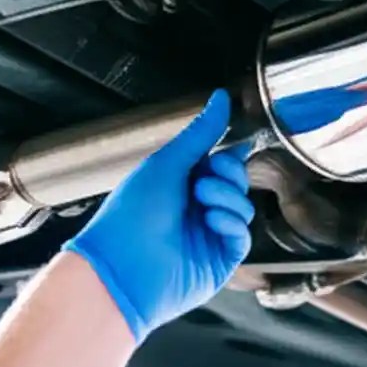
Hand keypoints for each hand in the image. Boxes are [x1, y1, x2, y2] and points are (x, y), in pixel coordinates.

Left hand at [64, 89, 254, 341]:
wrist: (122, 267)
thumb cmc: (131, 215)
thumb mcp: (167, 164)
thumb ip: (200, 133)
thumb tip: (221, 98)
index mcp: (180, 185)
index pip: (219, 164)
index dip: (230, 154)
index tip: (235, 143)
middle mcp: (197, 210)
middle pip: (237, 183)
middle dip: (229, 173)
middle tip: (210, 172)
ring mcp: (210, 236)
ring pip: (243, 207)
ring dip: (228, 197)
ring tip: (203, 199)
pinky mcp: (221, 260)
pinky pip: (243, 236)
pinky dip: (231, 223)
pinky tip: (212, 220)